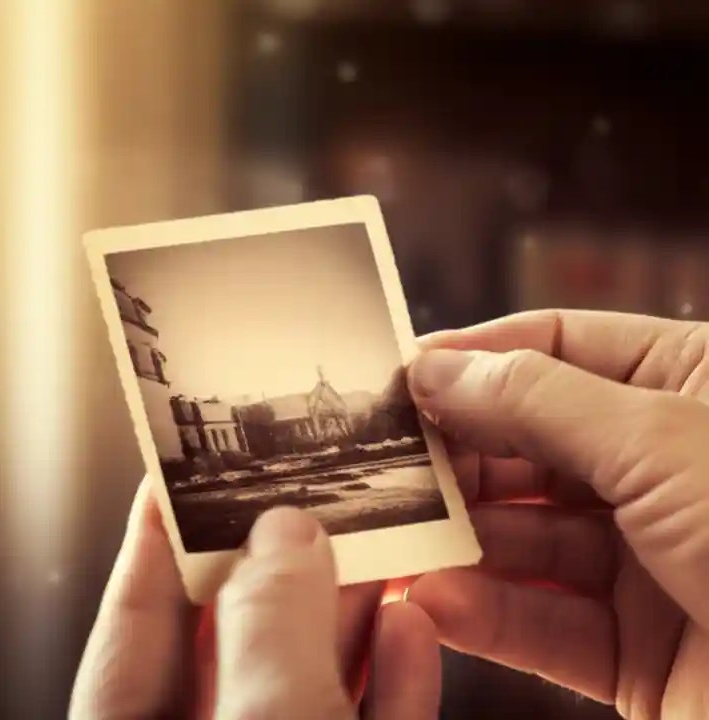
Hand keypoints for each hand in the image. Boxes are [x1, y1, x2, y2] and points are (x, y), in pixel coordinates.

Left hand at [69, 476, 440, 718]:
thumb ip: (271, 621)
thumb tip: (287, 533)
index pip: (134, 616)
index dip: (162, 533)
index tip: (185, 465)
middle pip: (230, 641)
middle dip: (277, 562)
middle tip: (312, 488)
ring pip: (306, 685)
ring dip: (346, 615)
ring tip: (379, 541)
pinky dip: (393, 684)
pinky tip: (410, 625)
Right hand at [406, 309, 708, 718]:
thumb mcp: (662, 442)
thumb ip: (537, 401)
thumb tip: (440, 370)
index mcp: (694, 388)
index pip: (559, 347)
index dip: (476, 357)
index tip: (397, 374)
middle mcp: (666, 470)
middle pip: (527, 445)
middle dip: (455, 456)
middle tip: (374, 460)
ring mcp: (648, 562)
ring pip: (522, 537)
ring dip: (457, 540)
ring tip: (389, 536)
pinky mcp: (634, 649)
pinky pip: (539, 621)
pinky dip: (483, 613)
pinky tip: (436, 599)